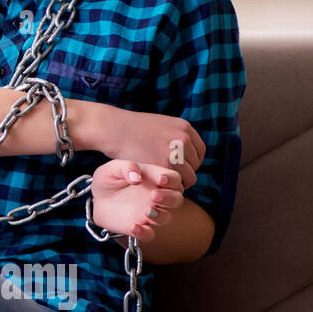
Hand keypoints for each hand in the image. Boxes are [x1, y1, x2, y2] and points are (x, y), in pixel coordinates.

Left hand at [90, 158, 185, 241]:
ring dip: (160, 216)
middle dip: (169, 198)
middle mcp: (155, 197)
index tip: (161, 179)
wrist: (96, 198)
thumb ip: (127, 167)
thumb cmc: (108, 180)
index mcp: (153, 179)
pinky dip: (144, 233)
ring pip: (166, 217)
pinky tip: (134, 227)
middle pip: (176, 198)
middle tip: (154, 196)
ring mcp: (148, 213)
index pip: (172, 178)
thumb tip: (137, 178)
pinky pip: (148, 234)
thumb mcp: (113, 168)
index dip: (171, 179)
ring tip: (147, 211)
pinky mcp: (139, 227)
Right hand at [91, 105, 205, 191]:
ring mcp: (175, 152)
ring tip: (161, 182)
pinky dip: (168, 187)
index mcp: (184, 127)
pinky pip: (176, 184)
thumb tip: (186, 152)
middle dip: (183, 173)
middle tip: (166, 177)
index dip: (190, 162)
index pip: (199, 152)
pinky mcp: (163, 165)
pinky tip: (156, 184)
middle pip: (195, 166)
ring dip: (177, 182)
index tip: (178, 168)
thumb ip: (175, 137)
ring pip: (189, 177)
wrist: (112, 128)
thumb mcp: (160, 125)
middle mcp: (183, 138)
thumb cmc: (131, 128)